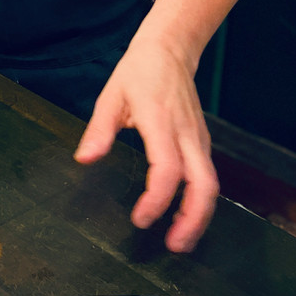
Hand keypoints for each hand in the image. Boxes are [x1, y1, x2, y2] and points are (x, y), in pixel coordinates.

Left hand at [74, 37, 218, 253]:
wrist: (170, 50)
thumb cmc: (138, 72)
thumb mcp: (111, 96)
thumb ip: (99, 130)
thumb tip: (85, 159)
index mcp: (159, 121)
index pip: (167, 169)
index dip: (156, 199)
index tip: (140, 218)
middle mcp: (185, 133)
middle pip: (203, 185)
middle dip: (192, 220)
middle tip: (173, 244)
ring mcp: (198, 138)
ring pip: (210, 184)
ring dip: (199, 216)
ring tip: (179, 239)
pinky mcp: (202, 141)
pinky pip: (206, 176)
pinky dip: (198, 200)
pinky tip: (181, 213)